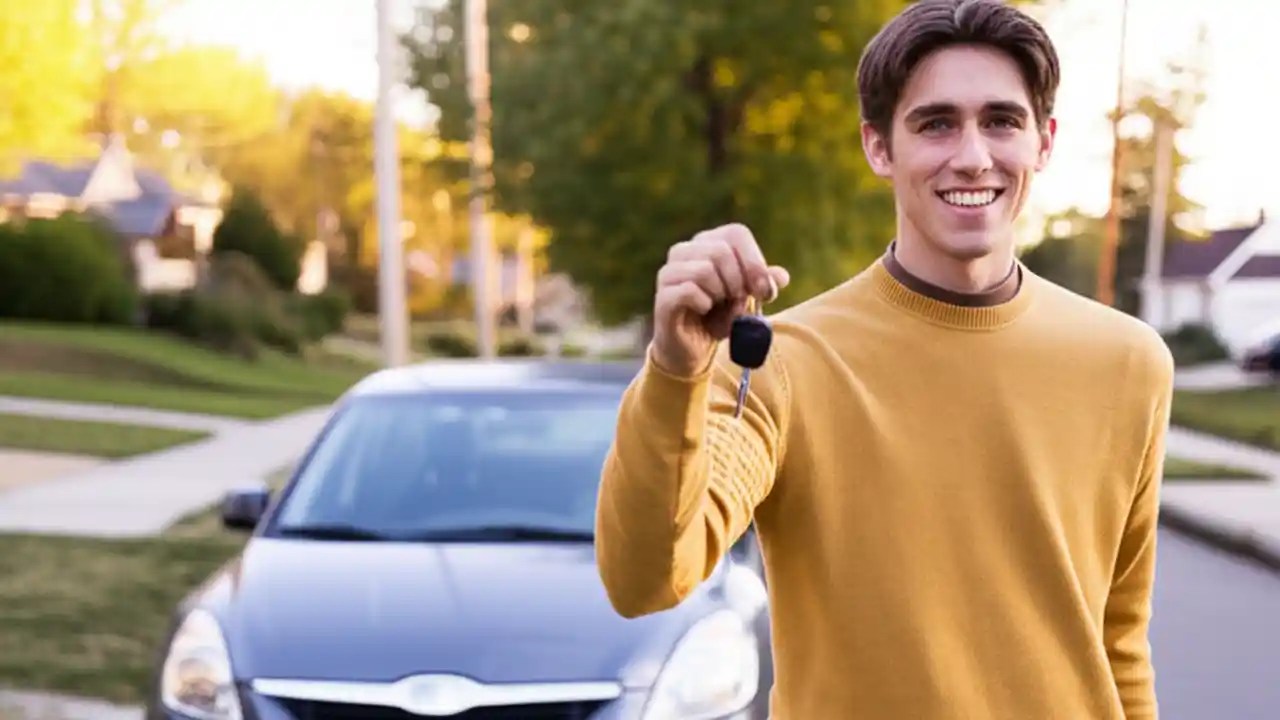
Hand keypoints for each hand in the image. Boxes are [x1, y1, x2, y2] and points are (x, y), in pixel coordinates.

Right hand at [652, 223, 789, 375]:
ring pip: (704, 269)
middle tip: (738, 300)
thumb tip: (781, 277)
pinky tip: (703, 311)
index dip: (755, 261)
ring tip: (718, 306)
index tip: (764, 292)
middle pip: (721, 251)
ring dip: (720, 293)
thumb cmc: (718, 317)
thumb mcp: (748, 298)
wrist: (692, 349)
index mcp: (707, 243)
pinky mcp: (662, 296)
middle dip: (738, 281)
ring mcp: (669, 272)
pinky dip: (704, 304)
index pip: (736, 234)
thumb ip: (764, 284)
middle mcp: (684, 251)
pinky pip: (689, 290)